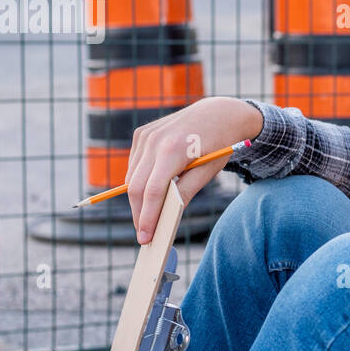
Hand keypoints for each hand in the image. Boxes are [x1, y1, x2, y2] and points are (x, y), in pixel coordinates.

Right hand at [126, 96, 261, 243]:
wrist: (218, 112)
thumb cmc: (218, 144)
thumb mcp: (208, 171)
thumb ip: (185, 192)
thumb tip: (166, 216)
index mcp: (173, 149)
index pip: (153, 190)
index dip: (147, 217)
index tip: (145, 238)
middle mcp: (154, 140)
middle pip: (135, 187)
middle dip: (139, 213)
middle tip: (144, 235)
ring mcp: (144, 135)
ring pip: (131, 177)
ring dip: (137, 200)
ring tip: (147, 219)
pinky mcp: (141, 134)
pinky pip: (134, 165)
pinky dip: (139, 182)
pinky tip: (149, 193)